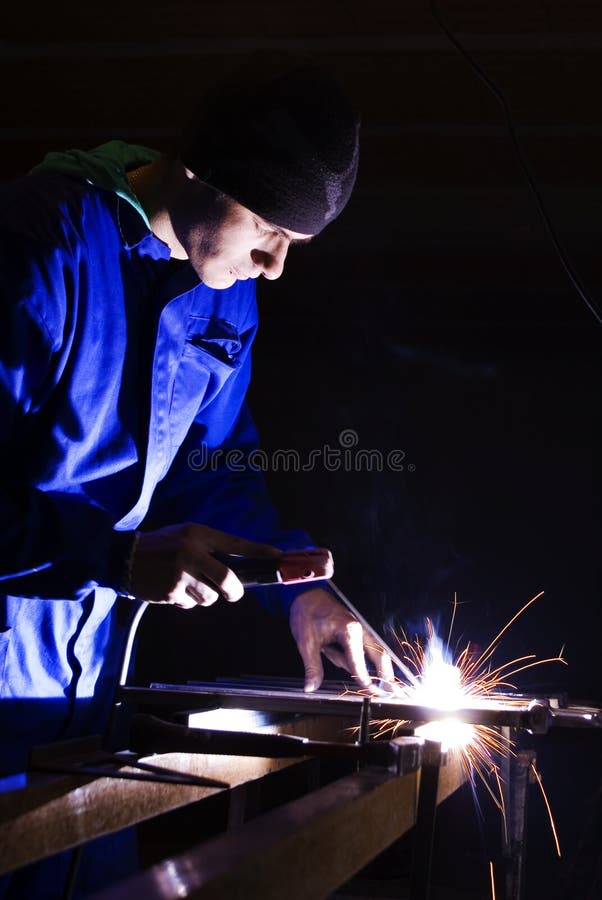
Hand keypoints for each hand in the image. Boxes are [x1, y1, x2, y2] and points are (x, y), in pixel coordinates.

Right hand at [129, 523, 281, 608]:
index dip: (259, 552)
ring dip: (206, 595)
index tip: (278, 558)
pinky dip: (187, 600)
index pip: (236, 544)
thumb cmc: (162, 545)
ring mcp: (180, 574)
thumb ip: (211, 547)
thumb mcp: (187, 535)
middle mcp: (191, 552)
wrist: (124, 557)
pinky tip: (174, 588)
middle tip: (233, 592)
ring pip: (210, 596)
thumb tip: (240, 567)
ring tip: (190, 583)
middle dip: (234, 591)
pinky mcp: (170, 592)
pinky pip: (190, 604)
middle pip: (228, 580)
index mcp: (198, 534)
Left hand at [289, 588, 394, 692]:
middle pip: (379, 655)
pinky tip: (332, 651)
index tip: (371, 692)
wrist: (305, 593)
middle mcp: (359, 629)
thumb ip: (312, 667)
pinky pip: (363, 648)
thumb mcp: (306, 642)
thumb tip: (311, 687)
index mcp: (349, 631)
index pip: (358, 661)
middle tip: (392, 690)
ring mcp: (360, 629)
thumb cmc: (307, 613)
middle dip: (385, 673)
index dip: (364, 679)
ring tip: (329, 652)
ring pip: (371, 652)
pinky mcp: (356, 630)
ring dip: (363, 664)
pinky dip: (359, 658)